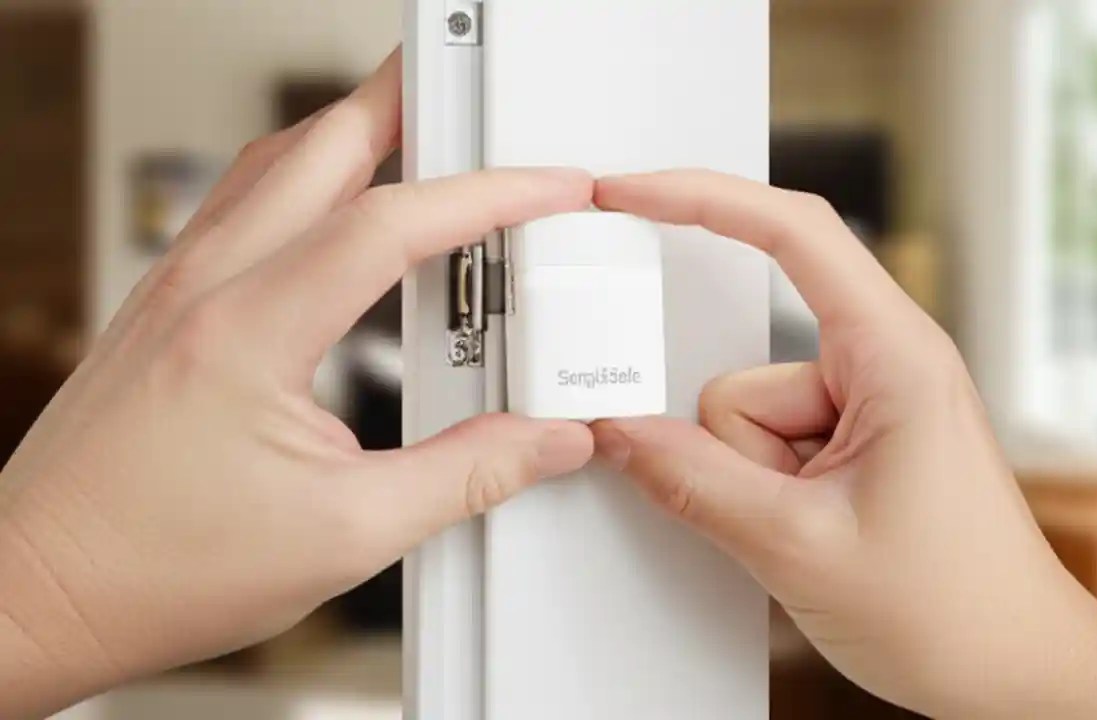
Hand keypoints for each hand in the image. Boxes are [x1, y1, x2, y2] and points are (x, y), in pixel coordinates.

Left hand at [0, 50, 593, 718]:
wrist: (37, 593)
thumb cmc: (153, 569)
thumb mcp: (346, 534)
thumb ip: (465, 477)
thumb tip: (540, 442)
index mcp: (249, 330)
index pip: (393, 222)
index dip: (490, 195)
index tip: (546, 188)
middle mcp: (203, 286)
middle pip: (321, 144)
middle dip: (408, 104)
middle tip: (474, 98)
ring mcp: (174, 288)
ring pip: (274, 162)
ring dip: (353, 135)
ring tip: (418, 137)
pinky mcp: (162, 307)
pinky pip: (242, 203)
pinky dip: (305, 179)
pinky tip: (334, 211)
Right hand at [591, 170, 1096, 719]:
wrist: (1017, 675)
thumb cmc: (959, 612)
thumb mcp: (799, 546)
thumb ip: (693, 481)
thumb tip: (618, 433)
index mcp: (895, 354)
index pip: (792, 232)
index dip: (701, 198)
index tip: (631, 193)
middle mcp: (885, 365)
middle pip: (743, 372)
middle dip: (737, 452)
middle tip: (791, 517)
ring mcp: (870, 408)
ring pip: (746, 423)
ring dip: (757, 485)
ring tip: (821, 536)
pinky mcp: (856, 444)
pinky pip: (768, 451)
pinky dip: (768, 495)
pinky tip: (820, 537)